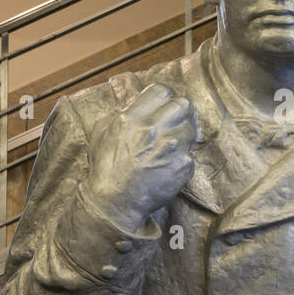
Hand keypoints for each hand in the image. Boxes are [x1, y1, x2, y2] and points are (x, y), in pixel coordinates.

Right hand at [85, 83, 197, 231]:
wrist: (115, 203)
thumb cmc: (106, 170)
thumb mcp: (102, 133)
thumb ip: (118, 114)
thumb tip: (131, 104)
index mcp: (133, 118)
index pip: (162, 90)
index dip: (164, 97)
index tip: (164, 105)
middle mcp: (155, 129)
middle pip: (183, 104)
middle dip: (179, 112)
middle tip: (173, 123)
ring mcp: (172, 147)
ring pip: (191, 128)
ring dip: (183, 135)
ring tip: (172, 146)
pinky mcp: (184, 166)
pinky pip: (191, 154)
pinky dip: (182, 160)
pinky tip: (169, 167)